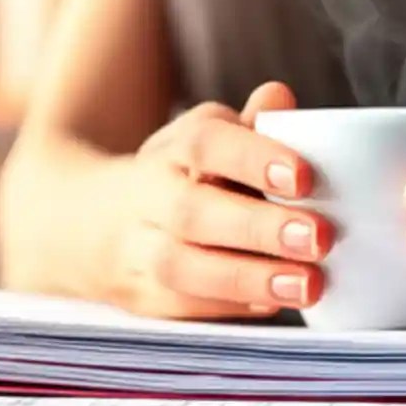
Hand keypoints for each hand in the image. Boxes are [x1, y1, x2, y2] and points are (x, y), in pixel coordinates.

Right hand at [107, 83, 331, 318]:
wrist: (86, 225)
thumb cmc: (173, 179)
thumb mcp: (202, 142)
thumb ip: (248, 127)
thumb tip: (279, 99)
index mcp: (168, 152)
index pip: (204, 144)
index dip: (253, 157)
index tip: (304, 176)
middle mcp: (146, 200)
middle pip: (191, 212)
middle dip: (257, 227)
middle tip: (319, 237)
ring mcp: (137, 252)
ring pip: (181, 268)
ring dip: (248, 278)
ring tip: (308, 284)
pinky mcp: (142, 299)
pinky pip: (183, 307)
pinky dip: (232, 306)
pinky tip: (275, 302)